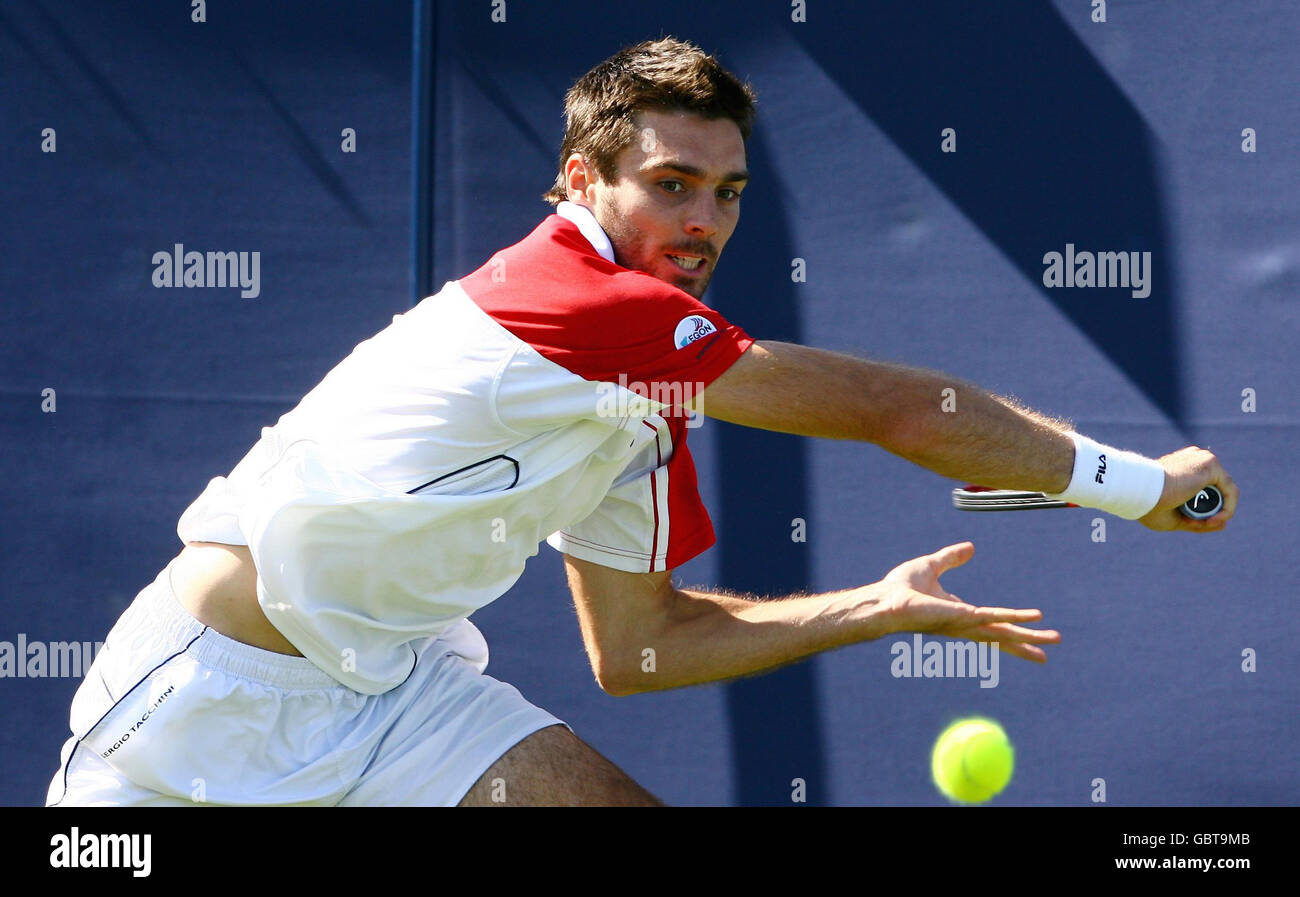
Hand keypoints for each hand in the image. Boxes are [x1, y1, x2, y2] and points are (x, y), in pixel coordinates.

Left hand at [877, 541, 1060, 662]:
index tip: (1030, 633)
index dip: (1010, 628)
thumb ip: (952, 558)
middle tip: (1050, 650)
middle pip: (1001, 636)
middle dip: (1025, 643)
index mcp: (960, 614)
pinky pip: (993, 616)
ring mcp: (965, 623)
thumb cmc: (900, 588)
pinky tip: (1034, 617)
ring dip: (1029, 635)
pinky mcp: (962, 617)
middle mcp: (965, 624)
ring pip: (1003, 631)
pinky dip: (1014, 616)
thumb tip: (971, 548)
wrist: (884, 599)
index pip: (991, 624)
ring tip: (1055, 640)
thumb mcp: (932, 566)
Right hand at [1138, 446, 1238, 532]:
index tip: (1188, 523)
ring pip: (1223, 492)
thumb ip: (1198, 521)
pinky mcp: (1211, 465)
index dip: (1201, 510)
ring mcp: (1203, 460)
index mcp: (1182, 467)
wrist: (1140, 492)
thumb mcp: (1176, 517)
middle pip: (1214, 491)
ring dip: (1216, 513)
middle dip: (1208, 512)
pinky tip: (1215, 519)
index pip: (1203, 489)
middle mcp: (1194, 460)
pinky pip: (1230, 491)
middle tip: (1192, 524)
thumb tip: (1224, 525)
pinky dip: (1227, 509)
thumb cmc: (1149, 504)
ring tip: (1201, 523)